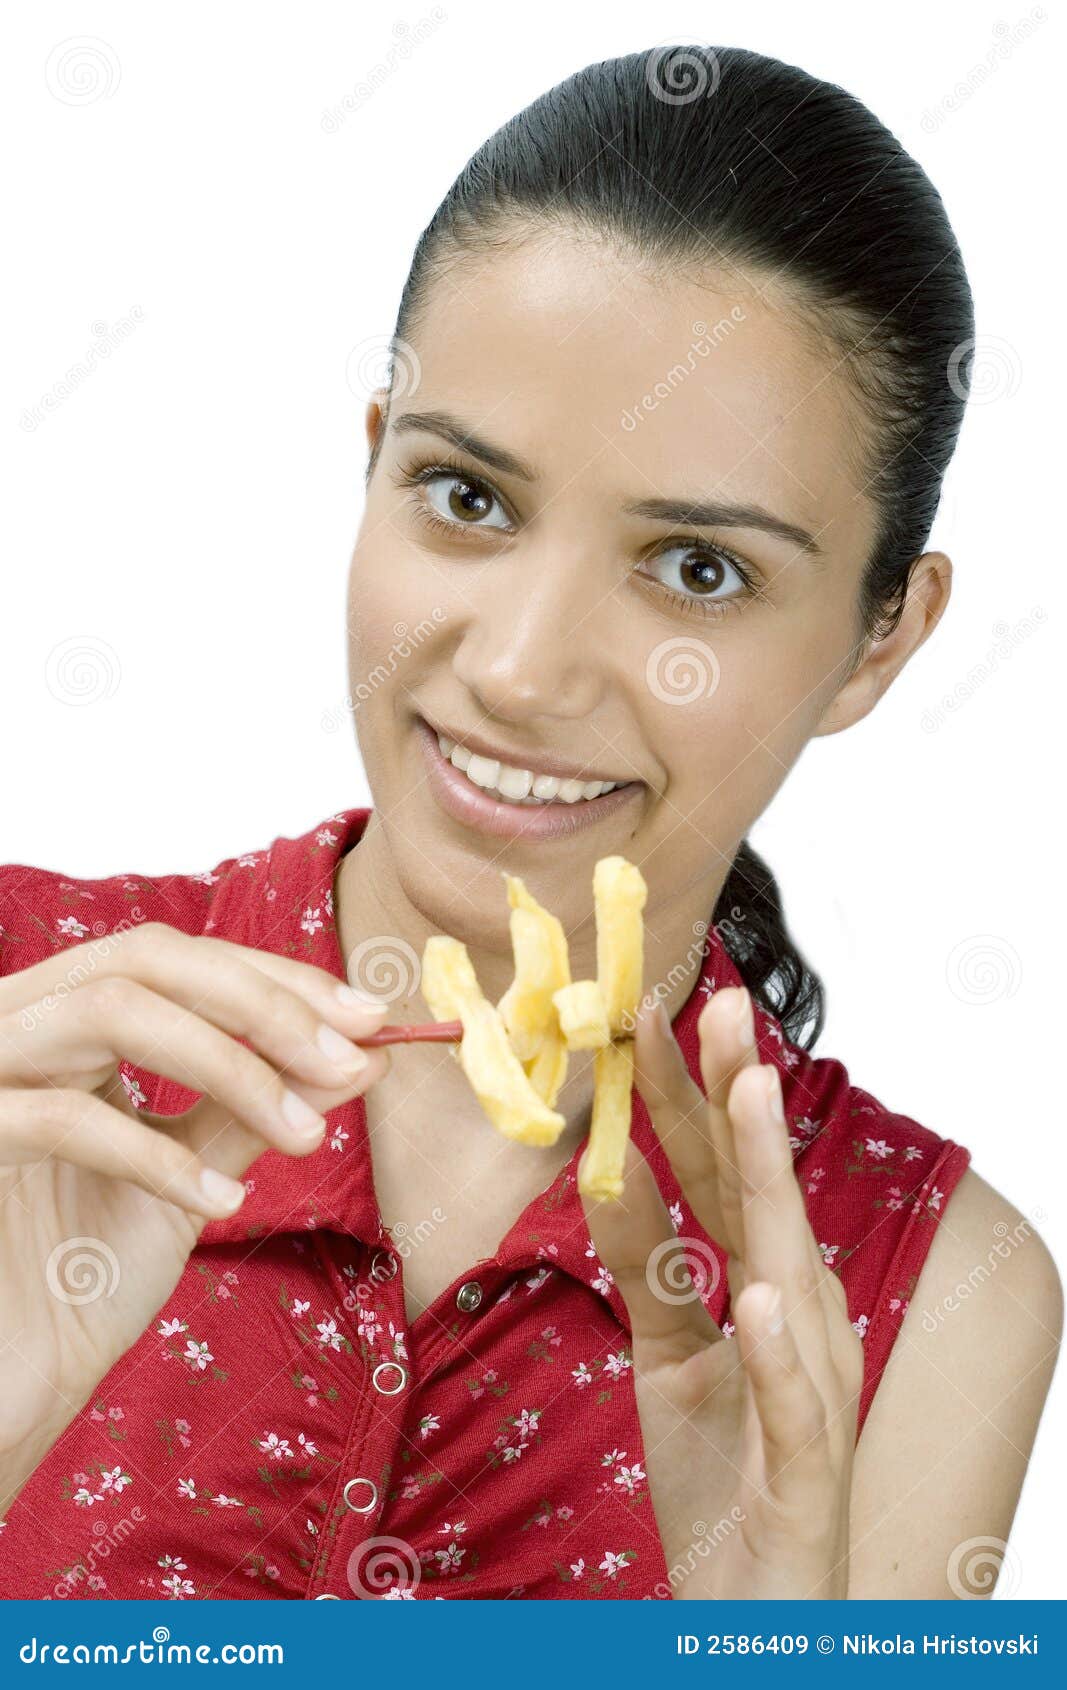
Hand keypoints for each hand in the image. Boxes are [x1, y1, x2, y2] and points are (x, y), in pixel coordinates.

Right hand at [0, 923, 389, 1498]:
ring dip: (229, 1065)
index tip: (369, 1020)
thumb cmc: (86, 1275)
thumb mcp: (193, 1177)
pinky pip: (64, 1120)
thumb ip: (262, 1109)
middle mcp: (15, 1022)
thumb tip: (364, 1053)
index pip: (180, 957)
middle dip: (262, 1003)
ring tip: (302, 1134)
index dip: (278, 978)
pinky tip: (223, 1205)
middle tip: (347, 1058)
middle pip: (146, 957)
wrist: (11, 1378)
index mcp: (66, 1018)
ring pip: (111, 1010)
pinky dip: (160, 1156)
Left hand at [579, 987, 861, 1599]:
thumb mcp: (667, 1356)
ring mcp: (813, 1394)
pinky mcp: (807, 1475)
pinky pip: (795, 1408)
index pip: (724, 1175)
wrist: (755, 1611)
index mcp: (768, 1287)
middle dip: (737, 1096)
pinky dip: (780, 1352)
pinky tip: (762, 1298)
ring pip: (793, 1272)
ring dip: (771, 1182)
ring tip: (750, 1095)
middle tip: (714, 1003)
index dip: (694, 1095)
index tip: (662, 1009)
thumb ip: (646, 1267)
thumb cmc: (723, 1473)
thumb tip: (602, 1173)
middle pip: (762, 1194)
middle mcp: (803, 1322)